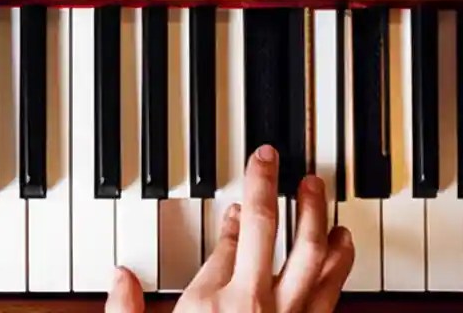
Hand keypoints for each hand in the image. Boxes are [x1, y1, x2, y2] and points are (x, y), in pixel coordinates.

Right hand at [107, 145, 354, 312]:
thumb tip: (119, 277)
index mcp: (212, 303)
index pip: (228, 242)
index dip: (236, 213)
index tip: (240, 199)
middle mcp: (256, 303)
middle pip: (273, 230)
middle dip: (275, 189)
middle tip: (278, 163)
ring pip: (314, 256)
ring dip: (319, 219)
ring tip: (319, 193)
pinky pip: (333, 291)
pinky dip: (340, 263)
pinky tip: (342, 247)